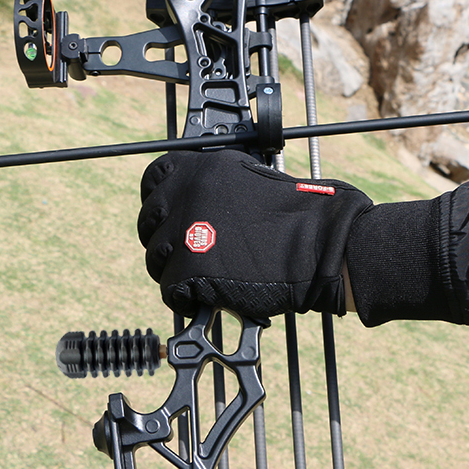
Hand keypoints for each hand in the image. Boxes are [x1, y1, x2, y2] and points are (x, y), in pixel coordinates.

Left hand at [138, 150, 371, 318]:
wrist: (320, 244)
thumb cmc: (294, 214)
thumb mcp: (244, 177)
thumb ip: (208, 185)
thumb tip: (181, 200)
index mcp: (199, 169)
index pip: (152, 180)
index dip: (157, 200)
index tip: (165, 215)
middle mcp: (187, 196)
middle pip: (148, 222)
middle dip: (163, 239)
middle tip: (185, 253)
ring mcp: (185, 233)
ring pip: (156, 258)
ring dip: (174, 270)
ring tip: (201, 277)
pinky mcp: (190, 270)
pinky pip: (170, 291)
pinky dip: (185, 299)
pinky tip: (207, 297)